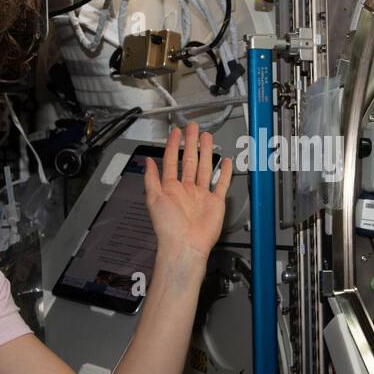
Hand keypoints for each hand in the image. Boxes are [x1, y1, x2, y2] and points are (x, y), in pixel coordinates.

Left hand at [143, 122, 232, 262]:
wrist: (186, 245)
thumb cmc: (168, 227)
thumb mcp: (153, 198)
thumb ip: (151, 178)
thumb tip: (148, 161)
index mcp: (171, 188)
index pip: (172, 161)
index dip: (173, 145)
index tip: (176, 132)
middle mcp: (186, 190)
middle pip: (190, 161)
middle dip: (191, 143)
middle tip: (193, 128)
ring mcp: (201, 195)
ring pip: (205, 168)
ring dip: (206, 152)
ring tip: (208, 138)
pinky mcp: (215, 202)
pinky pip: (221, 184)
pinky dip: (224, 173)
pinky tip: (225, 163)